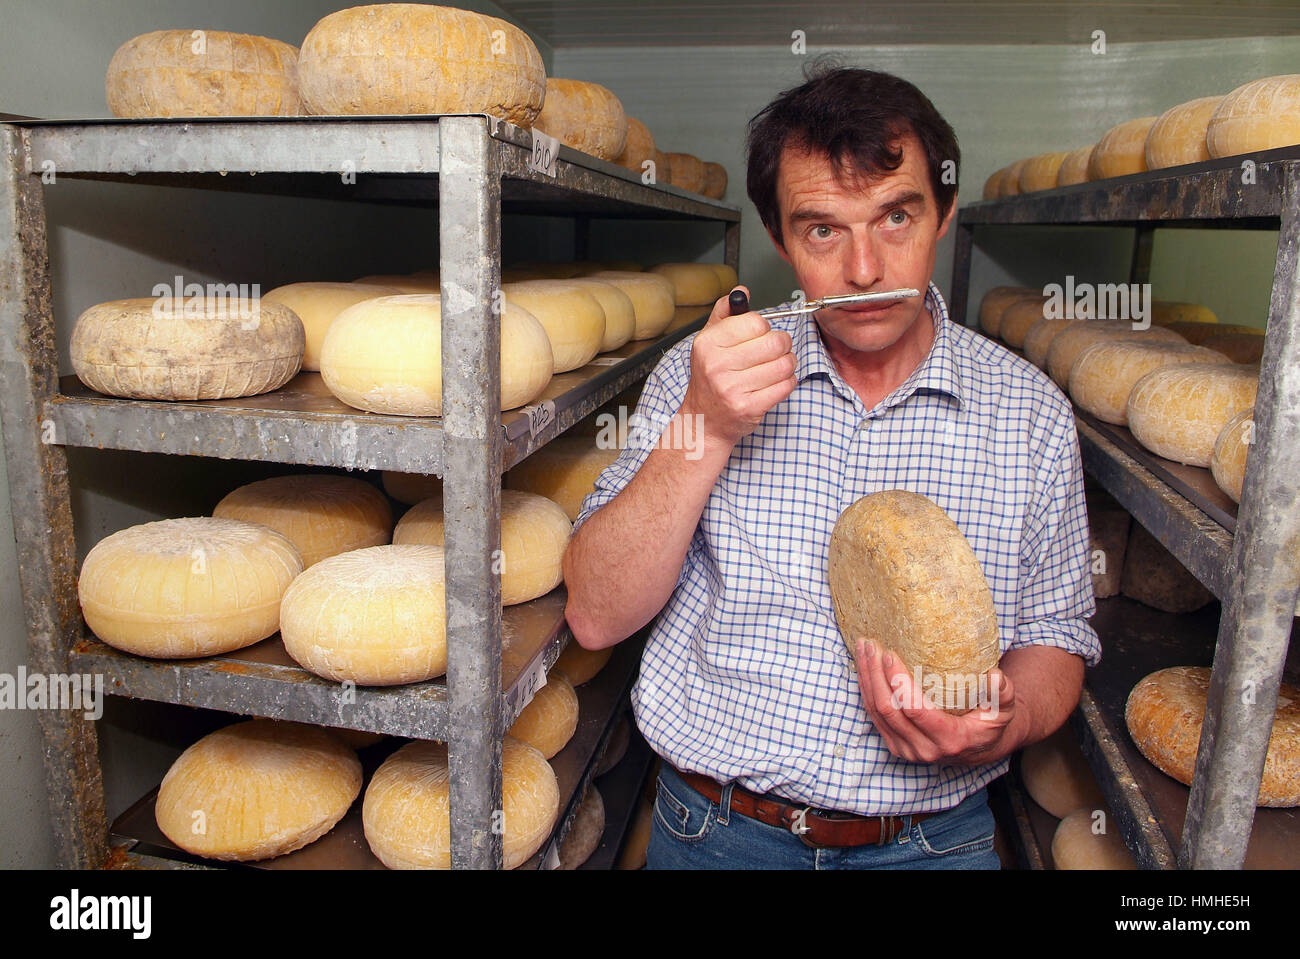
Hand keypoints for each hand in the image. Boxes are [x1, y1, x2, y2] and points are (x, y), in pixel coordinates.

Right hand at [678, 285, 797, 447]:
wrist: (704, 419)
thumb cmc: (709, 379)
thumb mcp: (708, 342)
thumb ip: (724, 314)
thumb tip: (741, 292)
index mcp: (708, 344)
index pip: (755, 322)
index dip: (764, 327)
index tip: (760, 335)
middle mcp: (717, 365)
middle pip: (774, 342)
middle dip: (782, 344)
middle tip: (776, 350)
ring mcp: (733, 388)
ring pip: (784, 364)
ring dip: (787, 364)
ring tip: (776, 367)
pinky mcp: (749, 407)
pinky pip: (785, 386)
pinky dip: (787, 382)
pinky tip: (775, 383)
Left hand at [854, 638, 1024, 766]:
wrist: (980, 748)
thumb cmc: (991, 722)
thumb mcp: (1004, 708)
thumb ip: (1002, 693)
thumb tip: (994, 676)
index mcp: (951, 739)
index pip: (914, 709)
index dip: (897, 681)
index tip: (889, 653)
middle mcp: (925, 749)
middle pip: (888, 709)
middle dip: (875, 674)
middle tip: (870, 644)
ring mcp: (908, 750)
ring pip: (876, 713)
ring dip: (866, 679)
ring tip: (863, 649)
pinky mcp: (896, 745)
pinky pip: (874, 717)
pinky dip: (866, 691)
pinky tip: (864, 668)